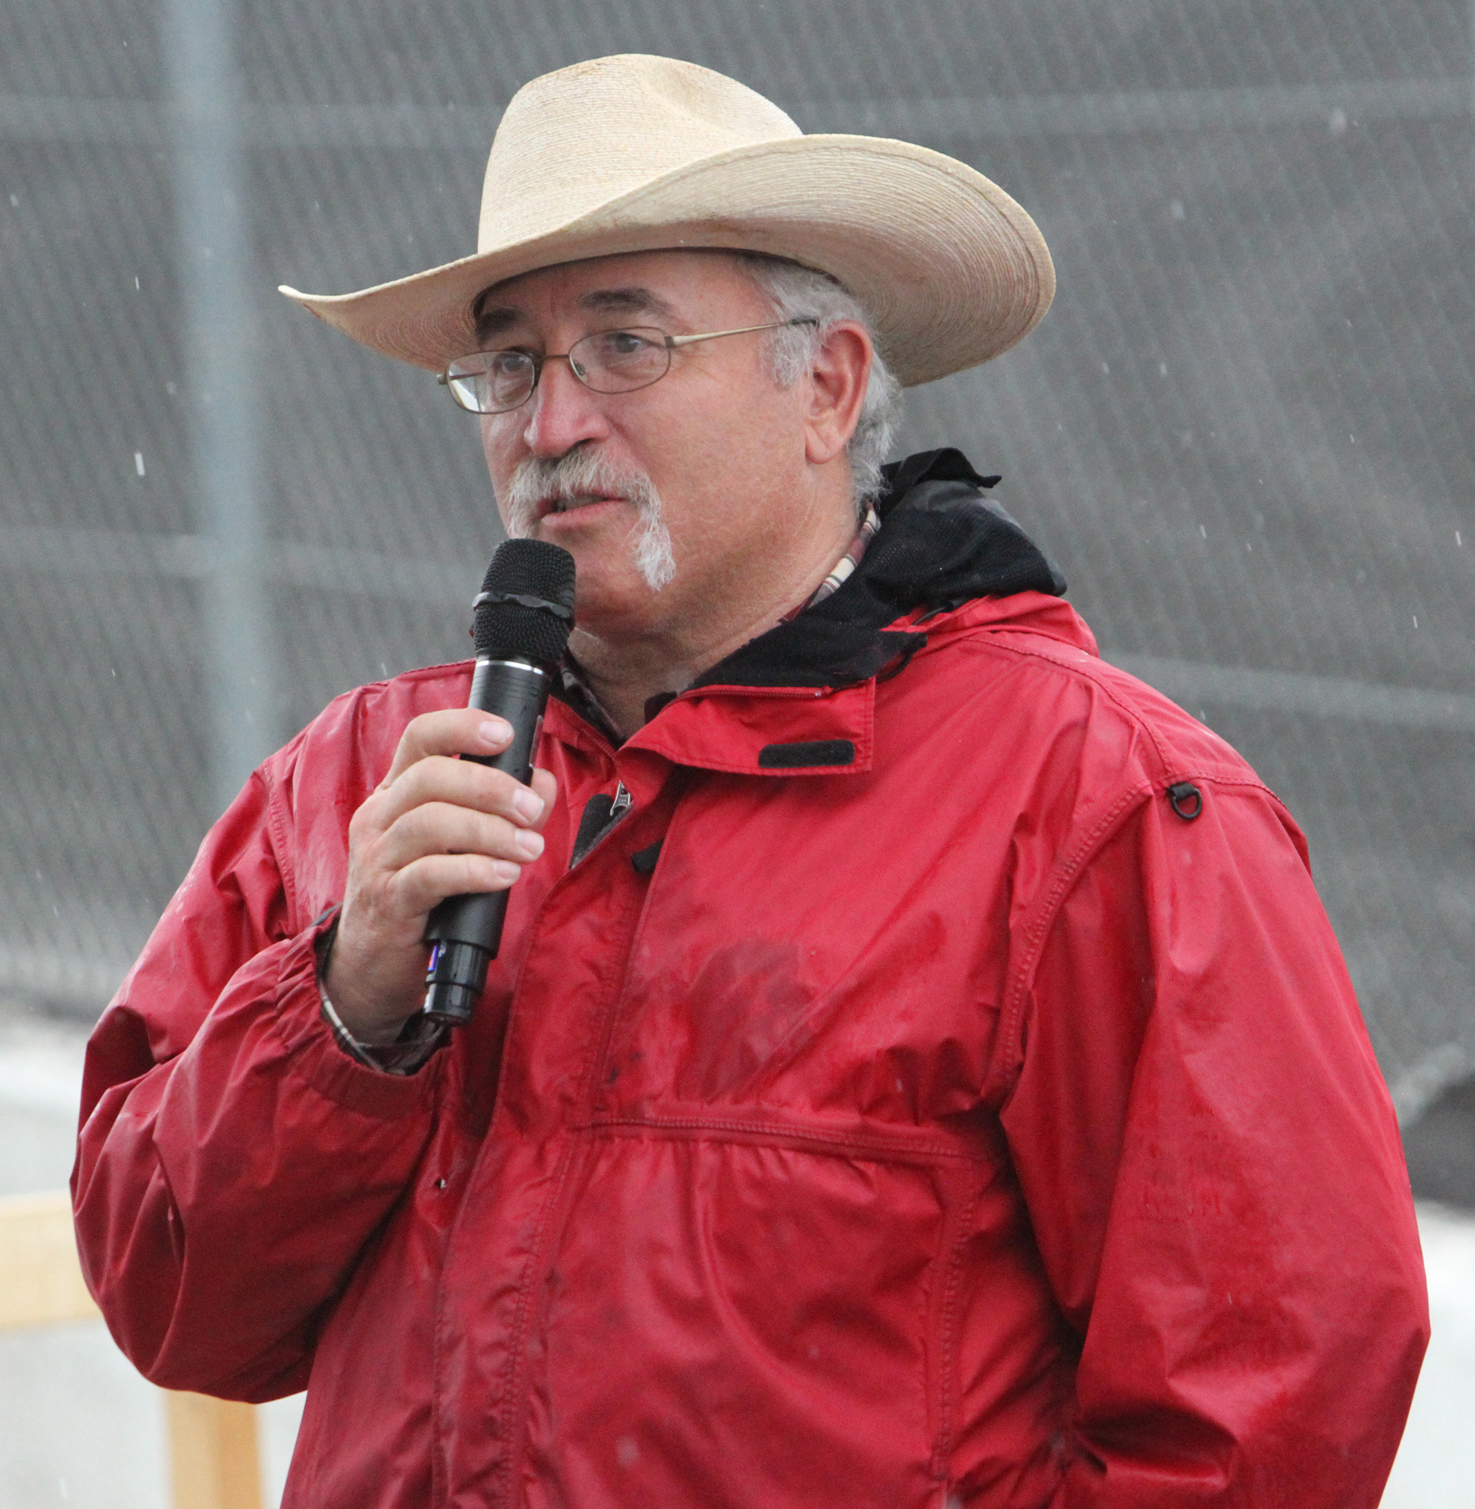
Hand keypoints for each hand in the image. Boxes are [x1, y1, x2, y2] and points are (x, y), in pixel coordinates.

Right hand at [323, 709, 557, 1041]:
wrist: (372, 967)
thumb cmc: (423, 896)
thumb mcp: (458, 844)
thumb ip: (500, 810)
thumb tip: (542, 783)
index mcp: (396, 792)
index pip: (420, 738)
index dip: (462, 727)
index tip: (505, 733)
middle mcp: (379, 817)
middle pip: (430, 778)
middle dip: (490, 787)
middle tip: (532, 809)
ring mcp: (377, 858)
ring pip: (430, 823)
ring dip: (489, 831)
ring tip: (529, 847)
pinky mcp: (387, 900)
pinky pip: (429, 875)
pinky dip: (474, 870)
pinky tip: (505, 876)